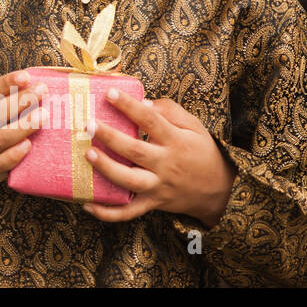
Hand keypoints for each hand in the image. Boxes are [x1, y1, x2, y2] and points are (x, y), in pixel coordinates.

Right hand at [0, 69, 49, 192]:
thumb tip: (32, 84)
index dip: (5, 84)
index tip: (26, 76)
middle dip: (21, 101)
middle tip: (42, 92)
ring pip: (0, 138)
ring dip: (23, 126)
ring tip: (43, 116)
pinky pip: (1, 163)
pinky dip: (15, 154)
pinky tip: (28, 145)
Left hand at [81, 90, 236, 226]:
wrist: (219, 189)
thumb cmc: (201, 151)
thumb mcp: (194, 126)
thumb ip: (170, 111)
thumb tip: (143, 102)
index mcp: (175, 141)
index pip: (150, 120)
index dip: (129, 106)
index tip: (109, 94)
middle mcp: (166, 164)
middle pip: (135, 151)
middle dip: (110, 137)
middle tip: (89, 124)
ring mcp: (158, 186)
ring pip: (130, 181)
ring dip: (107, 169)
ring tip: (88, 154)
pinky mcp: (152, 203)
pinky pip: (129, 212)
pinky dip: (108, 212)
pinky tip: (87, 204)